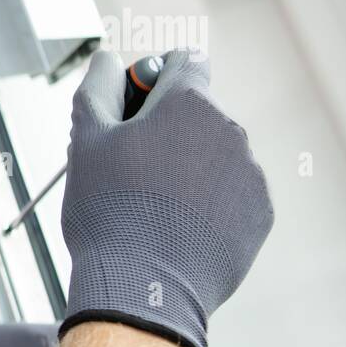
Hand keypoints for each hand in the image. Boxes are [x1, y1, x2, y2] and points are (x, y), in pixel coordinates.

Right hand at [59, 47, 274, 346]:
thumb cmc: (107, 211)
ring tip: (150, 209)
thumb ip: (98, 88)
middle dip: (166, 132)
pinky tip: (175, 229)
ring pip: (213, 155)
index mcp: (188, 103)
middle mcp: (230, 129)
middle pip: (196, 112)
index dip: (151, 80)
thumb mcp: (85, 141)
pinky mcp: (260, 214)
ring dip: (186, 168)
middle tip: (128, 172)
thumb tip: (109, 59)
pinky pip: (231, 194)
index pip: (182, 60)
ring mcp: (251, 173)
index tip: (131, 111)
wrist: (142, 287)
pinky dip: (206, 204)